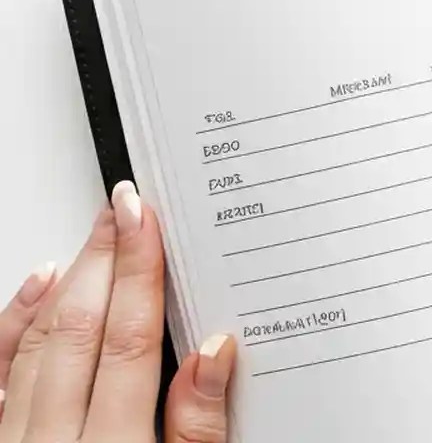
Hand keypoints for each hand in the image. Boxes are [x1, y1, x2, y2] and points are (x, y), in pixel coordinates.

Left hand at [0, 182, 236, 442]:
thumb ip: (198, 428)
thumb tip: (215, 353)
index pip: (130, 338)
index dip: (141, 271)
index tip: (146, 219)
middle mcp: (56, 437)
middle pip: (83, 328)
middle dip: (107, 257)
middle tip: (125, 207)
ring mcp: (19, 439)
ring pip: (40, 340)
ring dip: (71, 279)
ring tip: (98, 235)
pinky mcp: (1, 441)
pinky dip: (17, 321)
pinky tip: (39, 285)